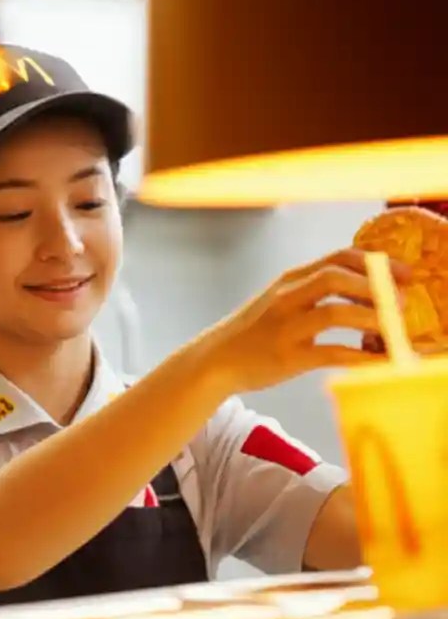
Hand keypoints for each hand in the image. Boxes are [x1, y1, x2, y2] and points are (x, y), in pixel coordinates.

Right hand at [196, 248, 411, 394]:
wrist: (215, 360)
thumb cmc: (253, 332)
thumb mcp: (279, 300)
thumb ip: (313, 292)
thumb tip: (365, 292)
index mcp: (289, 280)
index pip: (337, 258)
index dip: (376, 263)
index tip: (403, 274)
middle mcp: (286, 298)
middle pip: (336, 277)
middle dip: (376, 288)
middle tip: (400, 304)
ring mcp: (285, 327)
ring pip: (336, 313)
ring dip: (372, 320)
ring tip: (392, 331)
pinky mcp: (288, 357)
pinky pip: (333, 353)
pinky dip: (363, 357)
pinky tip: (379, 361)